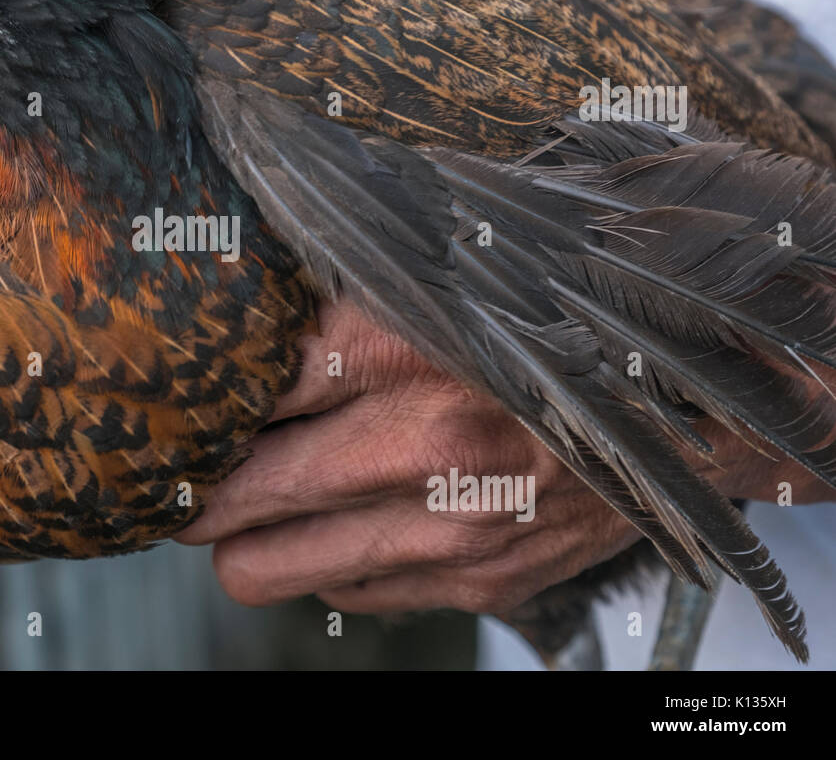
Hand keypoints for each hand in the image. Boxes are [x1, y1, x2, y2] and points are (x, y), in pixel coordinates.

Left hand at [175, 300, 820, 615]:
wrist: (687, 397)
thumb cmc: (549, 321)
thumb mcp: (439, 271)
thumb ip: (334, 290)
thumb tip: (232, 299)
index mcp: (400, 343)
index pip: (239, 394)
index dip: (194, 404)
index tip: (176, 410)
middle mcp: (418, 444)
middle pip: (230, 505)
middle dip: (199, 494)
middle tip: (192, 474)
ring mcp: (448, 527)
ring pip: (265, 570)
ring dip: (251, 539)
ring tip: (263, 502)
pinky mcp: (478, 580)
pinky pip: (346, 593)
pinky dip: (333, 561)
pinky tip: (356, 517)